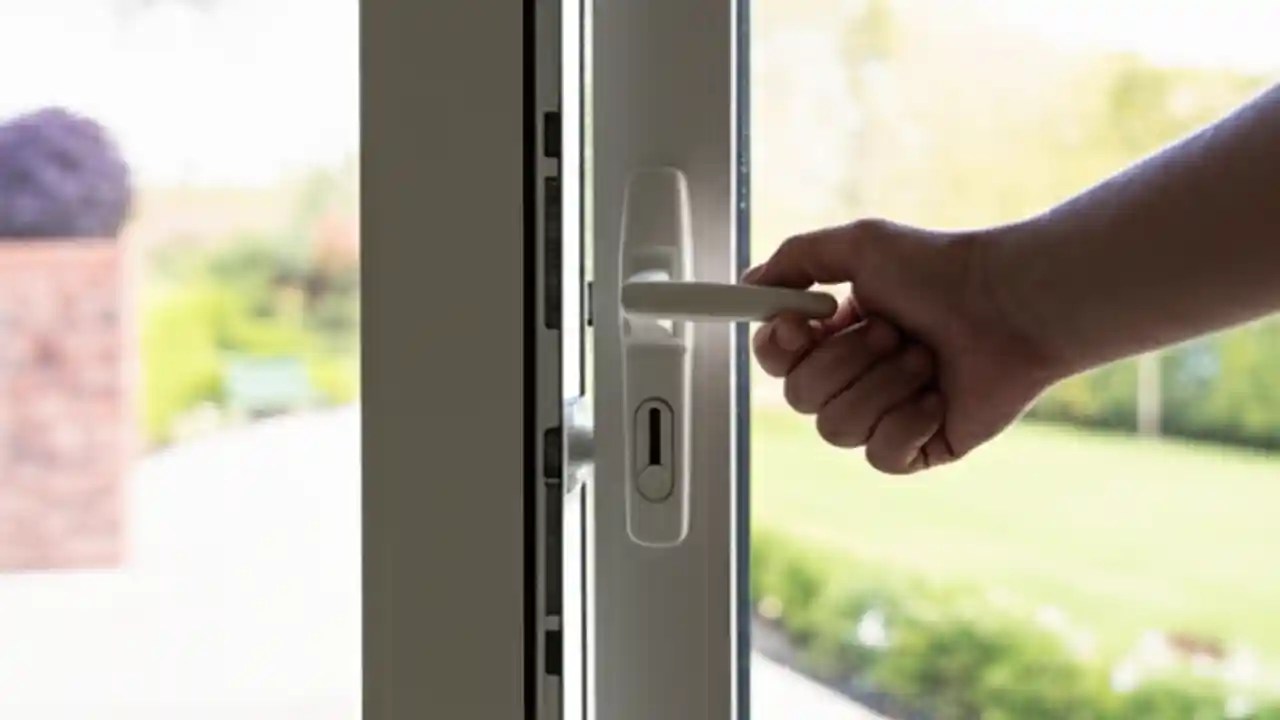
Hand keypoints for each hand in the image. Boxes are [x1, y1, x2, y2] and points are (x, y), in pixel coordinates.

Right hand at [745, 219, 1057, 473]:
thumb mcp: (860, 244)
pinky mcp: (919, 448)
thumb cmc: (943, 270)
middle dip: (846, 361)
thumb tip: (753, 283)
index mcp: (836, 335)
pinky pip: (879, 455)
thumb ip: (797, 258)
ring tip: (925, 357)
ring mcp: (886, 416)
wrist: (1012, 304)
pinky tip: (938, 397)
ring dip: (882, 385)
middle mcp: (856, 378)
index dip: (777, 349)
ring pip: (836, 428)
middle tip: (893, 330)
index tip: (800, 325)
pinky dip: (908, 421)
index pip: (775, 360)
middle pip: (799, 398)